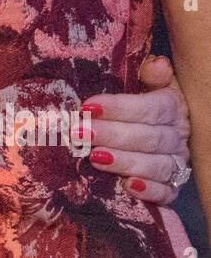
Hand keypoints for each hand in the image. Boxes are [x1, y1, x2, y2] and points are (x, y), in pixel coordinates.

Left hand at [82, 55, 190, 204]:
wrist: (159, 132)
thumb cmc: (142, 107)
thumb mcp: (145, 85)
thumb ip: (148, 75)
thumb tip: (157, 64)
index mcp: (171, 107)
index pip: (150, 108)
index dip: (120, 108)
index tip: (88, 106)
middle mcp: (177, 136)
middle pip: (150, 138)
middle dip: (113, 135)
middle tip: (80, 133)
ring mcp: (177, 163)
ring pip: (156, 165)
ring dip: (125, 162)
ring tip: (94, 158)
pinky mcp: (172, 187)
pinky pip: (167, 193)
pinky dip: (150, 191)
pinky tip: (128, 187)